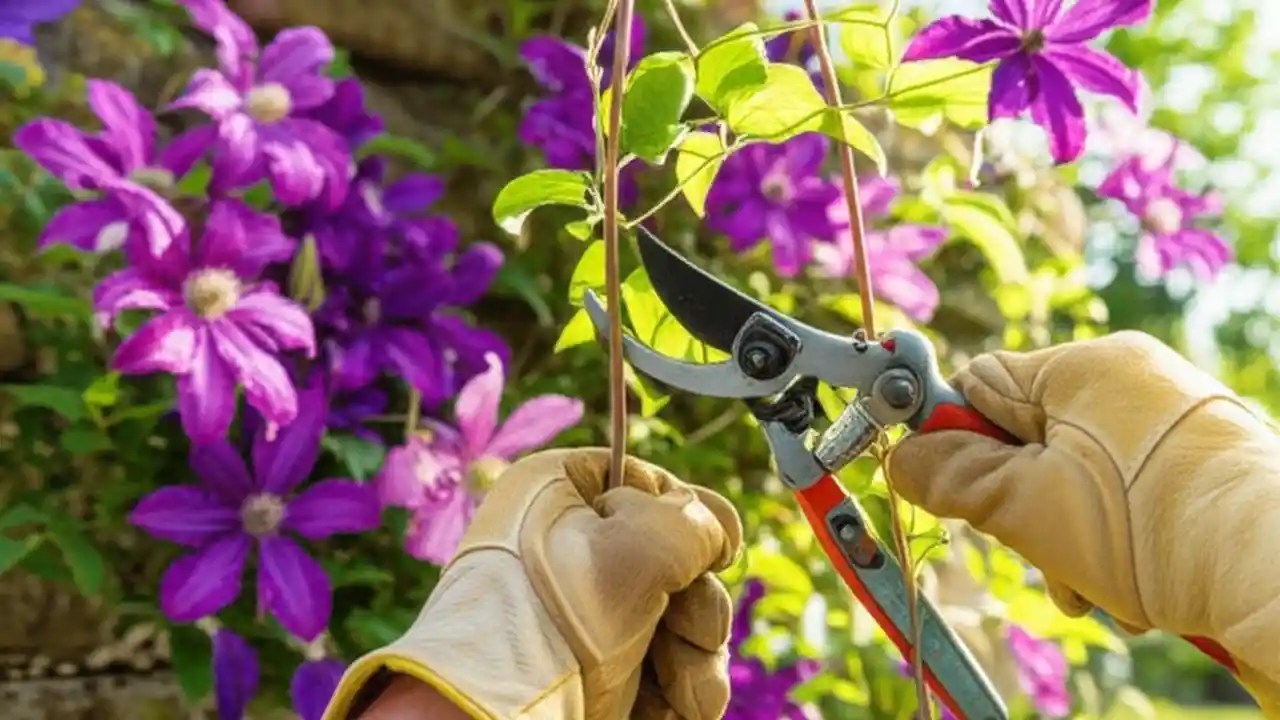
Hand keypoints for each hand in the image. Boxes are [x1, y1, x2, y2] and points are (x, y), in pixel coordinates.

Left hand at [324, 448, 742, 719]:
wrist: (495, 718)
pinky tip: (679, 704)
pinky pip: (668, 673)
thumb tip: (719, 531)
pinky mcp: (601, 678)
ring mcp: (587, 621)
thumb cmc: (554, 619)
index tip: (711, 545)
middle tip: (684, 625)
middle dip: (699, 603)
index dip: (686, 512)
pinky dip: (685, 691)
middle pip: (676, 561)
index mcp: (557, 496)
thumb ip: (695, 520)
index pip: (643, 481)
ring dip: (699, 654)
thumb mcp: (637, 545)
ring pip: (681, 623)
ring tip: (680, 681)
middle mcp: (570, 553)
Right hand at [887, 331, 1279, 708]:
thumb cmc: (1149, 528)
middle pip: (1032, 440)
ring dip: (1069, 538)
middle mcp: (1134, 380)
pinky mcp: (1206, 463)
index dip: (955, 437)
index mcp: (1086, 367)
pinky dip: (1118, 540)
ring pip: (1079, 477)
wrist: (1278, 573)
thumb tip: (900, 459)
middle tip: (1040, 555)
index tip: (949, 484)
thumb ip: (951, 477)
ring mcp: (1175, 422)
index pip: (983, 384)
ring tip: (1096, 587)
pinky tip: (1133, 586)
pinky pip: (1130, 494)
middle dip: (1023, 509)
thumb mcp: (1026, 506)